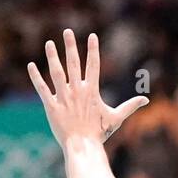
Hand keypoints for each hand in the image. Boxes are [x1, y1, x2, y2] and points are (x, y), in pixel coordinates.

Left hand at [27, 29, 148, 149]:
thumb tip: (146, 100)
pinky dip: (35, 77)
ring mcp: (63, 97)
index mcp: (91, 90)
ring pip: (56, 72)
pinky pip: (42, 89)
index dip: (93, 50)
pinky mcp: (51, 106)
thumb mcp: (116, 117)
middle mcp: (77, 90)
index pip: (93, 65)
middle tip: (67, 31)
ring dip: (52, 57)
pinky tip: (30, 65)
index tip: (92, 36)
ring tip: (49, 43)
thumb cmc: (99, 133)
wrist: (82, 146)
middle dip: (71, 46)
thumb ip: (130, 106)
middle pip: (73, 63)